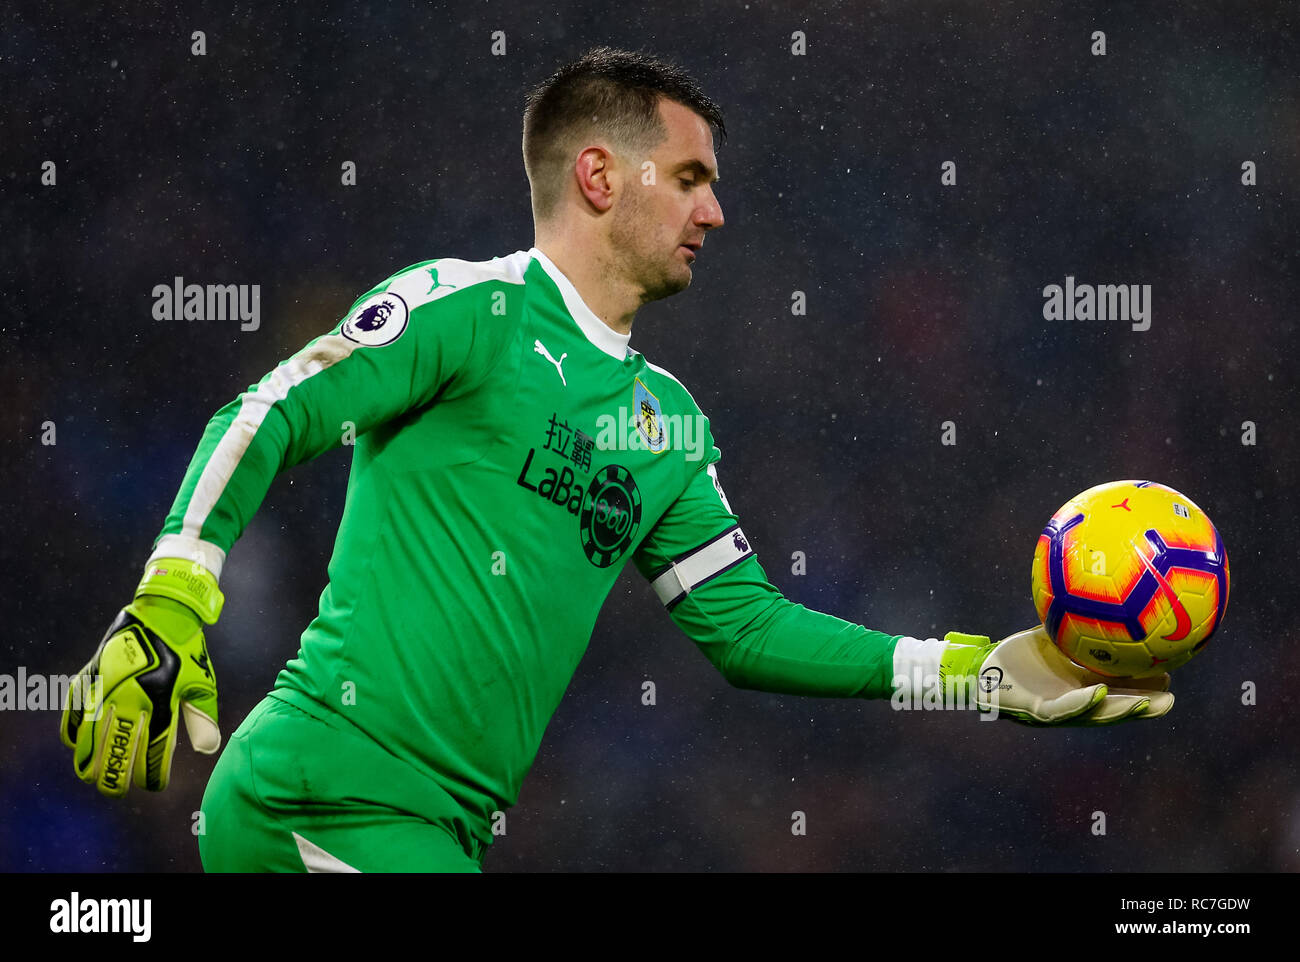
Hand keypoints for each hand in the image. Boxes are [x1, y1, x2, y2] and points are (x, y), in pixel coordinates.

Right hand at [61, 560, 223, 796]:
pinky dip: (72, 730)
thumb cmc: (186, 652)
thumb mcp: (202, 684)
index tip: (153, 786)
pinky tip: (75, 745)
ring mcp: (104, 688)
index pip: (150, 752)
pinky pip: (73, 709)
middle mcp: (128, 699)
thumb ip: (202, 719)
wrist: (163, 613)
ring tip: (91, 777)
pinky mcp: (90, 676)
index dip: (150, 775)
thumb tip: (207, 750)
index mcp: (158, 703)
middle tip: (114, 791)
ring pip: (89, 737)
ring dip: (88, 761)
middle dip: (112, 778)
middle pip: (113, 751)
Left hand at [974, 626, 1173, 724]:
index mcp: (1079, 687)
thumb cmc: (1016, 656)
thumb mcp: (1048, 639)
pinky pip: (1064, 708)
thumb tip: (1091, 594)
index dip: (1143, 688)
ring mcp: (1058, 709)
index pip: (1118, 691)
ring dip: (1123, 710)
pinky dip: (1082, 702)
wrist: (981, 670)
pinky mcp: (1038, 711)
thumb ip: (1072, 623)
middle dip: (1144, 706)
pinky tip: (1099, 692)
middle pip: (1116, 708)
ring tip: (1148, 704)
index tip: (1168, 678)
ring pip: (1097, 714)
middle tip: (1171, 699)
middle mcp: (1073, 702)